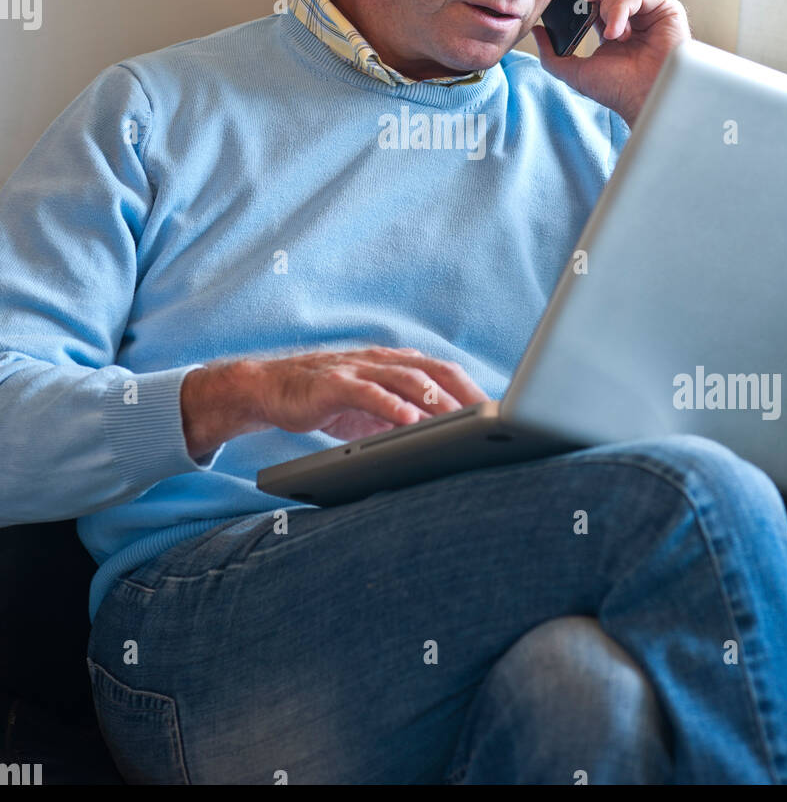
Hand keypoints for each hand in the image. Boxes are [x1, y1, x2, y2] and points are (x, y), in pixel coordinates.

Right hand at [250, 345, 490, 441]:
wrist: (274, 389)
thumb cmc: (330, 401)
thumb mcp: (375, 411)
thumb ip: (406, 417)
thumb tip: (445, 440)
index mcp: (397, 364)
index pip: (444, 373)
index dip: (472, 390)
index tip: (498, 414)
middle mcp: (383, 361)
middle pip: (435, 371)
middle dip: (464, 394)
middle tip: (490, 418)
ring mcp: (359, 368)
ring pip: (406, 378)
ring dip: (435, 399)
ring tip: (459, 420)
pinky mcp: (334, 382)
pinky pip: (367, 391)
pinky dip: (390, 404)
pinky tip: (408, 418)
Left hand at [531, 0, 690, 126]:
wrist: (643, 99)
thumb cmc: (617, 89)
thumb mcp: (575, 72)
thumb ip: (551, 54)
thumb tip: (536, 31)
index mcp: (609, 21)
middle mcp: (629, 10)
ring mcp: (647, 8)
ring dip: (608, 4)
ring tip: (610, 32)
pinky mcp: (665, 7)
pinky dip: (621, 11)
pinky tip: (619, 34)